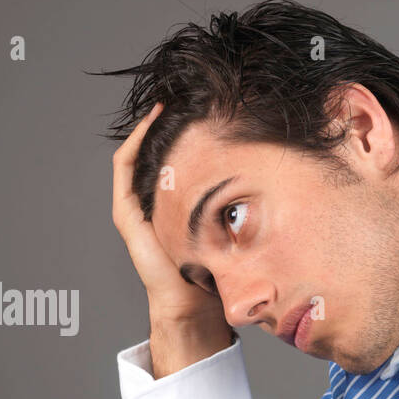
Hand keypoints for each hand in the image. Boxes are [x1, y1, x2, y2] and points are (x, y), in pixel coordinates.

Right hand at [110, 100, 223, 323]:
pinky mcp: (126, 211)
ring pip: (137, 152)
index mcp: (175, 200)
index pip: (176, 156)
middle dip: (167, 121)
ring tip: (166, 100)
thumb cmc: (216, 269)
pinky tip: (153, 122)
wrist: (193, 303)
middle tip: (185, 94)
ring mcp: (135, 204)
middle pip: (156, 150)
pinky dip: (136, 142)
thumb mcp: (232, 225)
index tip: (206, 107)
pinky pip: (124, 166)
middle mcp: (153, 199)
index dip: (186, 130)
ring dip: (148, 125)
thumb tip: (273, 171)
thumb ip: (239, 202)